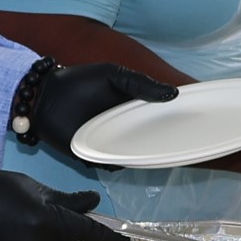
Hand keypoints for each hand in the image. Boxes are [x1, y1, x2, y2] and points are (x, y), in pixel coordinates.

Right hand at [0, 167, 129, 240]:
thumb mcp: (30, 186)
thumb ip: (64, 199)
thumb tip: (91, 203)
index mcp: (48, 221)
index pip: (87, 232)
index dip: (109, 238)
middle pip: (66, 239)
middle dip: (66, 227)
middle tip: (48, 209)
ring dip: (45, 235)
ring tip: (20, 216)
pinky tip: (9, 229)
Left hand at [12, 60, 178, 152]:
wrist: (44, 98)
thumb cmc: (78, 81)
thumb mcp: (113, 75)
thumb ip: (142, 84)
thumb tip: (174, 94)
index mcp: (130, 107)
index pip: (157, 117)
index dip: (174, 121)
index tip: (196, 123)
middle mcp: (123, 128)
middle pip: (150, 139)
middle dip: (167, 143)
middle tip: (188, 144)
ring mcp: (110, 143)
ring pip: (136, 154)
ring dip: (149, 155)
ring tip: (170, 154)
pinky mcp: (95, 157)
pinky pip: (115, 164)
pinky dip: (126, 164)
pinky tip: (140, 161)